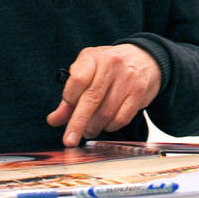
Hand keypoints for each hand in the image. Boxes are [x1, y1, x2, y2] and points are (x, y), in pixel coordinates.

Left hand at [46, 45, 161, 145]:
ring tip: (89, 130)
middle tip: (69, 140)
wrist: (145, 58)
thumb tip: (54, 120)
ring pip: (106, 112)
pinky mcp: (139, 93)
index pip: (77, 80)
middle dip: (77, 123)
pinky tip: (106, 125)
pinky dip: (110, 127)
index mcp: (94, 57)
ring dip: (94, 127)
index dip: (70, 99)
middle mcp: (111, 64)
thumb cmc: (109, 68)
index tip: (67, 109)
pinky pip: (121, 118)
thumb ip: (70, 95)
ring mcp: (127, 79)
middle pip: (91, 99)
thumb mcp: (88, 72)